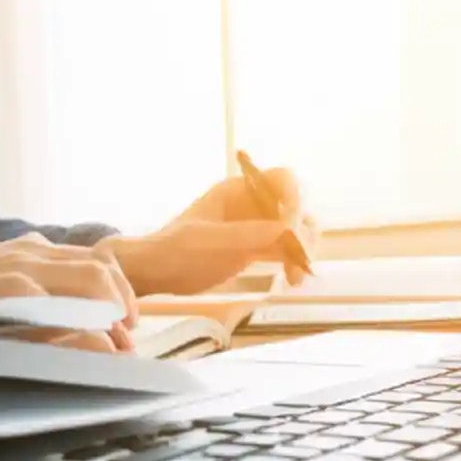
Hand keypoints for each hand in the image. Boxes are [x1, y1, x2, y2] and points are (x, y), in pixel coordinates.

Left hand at [99, 167, 316, 295]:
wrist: (156, 272)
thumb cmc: (176, 251)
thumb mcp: (210, 241)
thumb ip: (249, 234)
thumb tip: (288, 230)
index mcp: (239, 189)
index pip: (282, 180)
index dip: (294, 199)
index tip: (292, 228)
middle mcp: (252, 203)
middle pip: (295, 206)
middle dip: (303, 231)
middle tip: (300, 258)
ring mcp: (255, 225)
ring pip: (294, 230)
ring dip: (302, 251)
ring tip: (296, 278)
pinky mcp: (255, 248)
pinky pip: (284, 249)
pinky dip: (293, 262)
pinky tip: (293, 280)